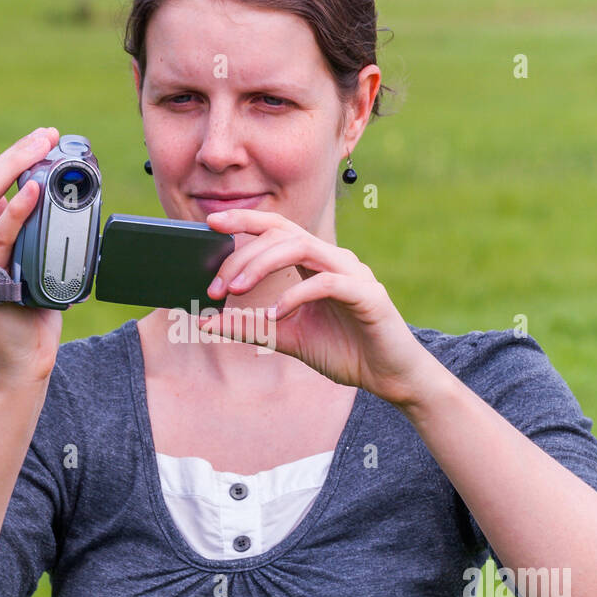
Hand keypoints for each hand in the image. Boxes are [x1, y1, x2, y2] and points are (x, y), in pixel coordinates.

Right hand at [0, 126, 63, 384]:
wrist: (25, 360)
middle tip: (46, 135)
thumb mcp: (35, 260)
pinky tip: (33, 193)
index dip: (14, 156)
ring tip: (41, 150)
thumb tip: (68, 197)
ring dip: (14, 169)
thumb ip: (37, 231)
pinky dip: (16, 213)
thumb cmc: (33, 311)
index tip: (44, 137)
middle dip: (15, 154)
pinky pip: (0, 239)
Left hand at [199, 208, 443, 408]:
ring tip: (237, 291)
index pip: (277, 228)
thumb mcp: (286, 338)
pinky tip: (276, 314)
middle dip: (242, 255)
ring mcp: (353, 273)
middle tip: (217, 286)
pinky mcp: (367, 294)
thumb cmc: (343, 351)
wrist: (389, 376)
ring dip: (262, 265)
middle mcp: (334, 259)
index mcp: (315, 263)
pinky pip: (326, 282)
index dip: (245, 219)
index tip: (209, 223)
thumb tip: (207, 322)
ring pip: (302, 247)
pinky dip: (296, 295)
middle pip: (282, 234)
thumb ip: (250, 327)